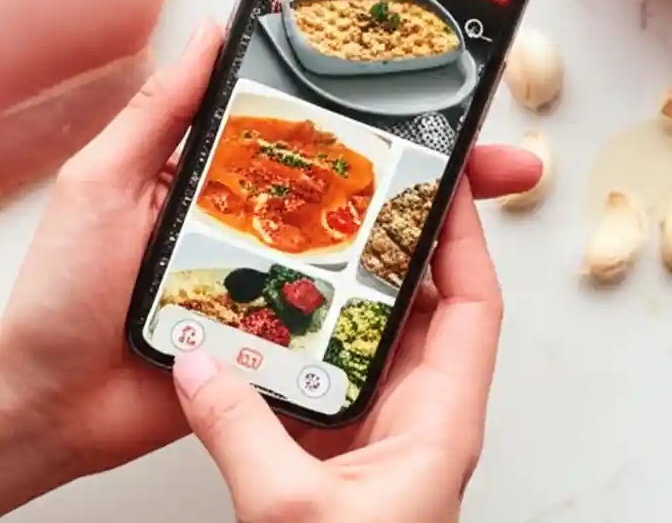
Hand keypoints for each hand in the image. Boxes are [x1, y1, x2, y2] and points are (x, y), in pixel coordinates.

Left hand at [0, 18, 541, 476]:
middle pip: (357, 190)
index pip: (311, 133)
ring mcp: (269, 284)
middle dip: (434, 174)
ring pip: (358, 254)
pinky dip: (383, 308)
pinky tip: (432, 292)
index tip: (434, 95)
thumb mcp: (103, 181)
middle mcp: (253, 225)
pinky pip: (336, 319)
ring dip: (424, 237)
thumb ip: (160, 112)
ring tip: (483, 219)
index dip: (373, 114)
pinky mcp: (274, 341)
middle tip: (500, 162)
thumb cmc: (60, 294)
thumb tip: (214, 33)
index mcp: (217, 176)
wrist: (48, 403)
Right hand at [170, 182, 508, 522]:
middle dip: (381, 253)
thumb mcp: (292, 507)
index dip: (462, 237)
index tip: (438, 181)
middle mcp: (417, 421)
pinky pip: (321, 384)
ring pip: (362, 345)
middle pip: (417, 311)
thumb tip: (198, 365)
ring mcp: (378, 438)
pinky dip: (292, 353)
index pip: (472, 304)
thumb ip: (240, 431)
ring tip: (295, 248)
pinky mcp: (338, 458)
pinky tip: (257, 333)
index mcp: (441, 422)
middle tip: (346, 199)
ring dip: (330, 301)